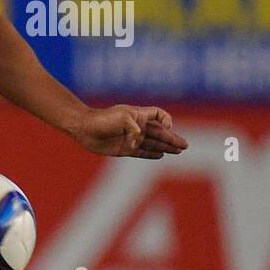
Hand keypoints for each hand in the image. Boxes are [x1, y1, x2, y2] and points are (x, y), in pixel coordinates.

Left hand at [68, 105, 187, 158]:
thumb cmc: (103, 119)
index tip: (167, 126)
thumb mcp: (122, 118)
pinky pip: (141, 152)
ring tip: (178, 151)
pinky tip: (161, 155)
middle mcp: (137, 126)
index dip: (166, 120)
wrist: (84, 128)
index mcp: (139, 115)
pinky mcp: (124, 149)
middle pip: (160, 132)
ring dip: (165, 147)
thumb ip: (134, 129)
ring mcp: (131, 138)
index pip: (159, 115)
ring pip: (153, 143)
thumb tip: (138, 142)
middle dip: (172, 138)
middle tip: (185, 146)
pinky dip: (151, 154)